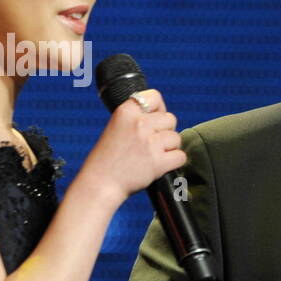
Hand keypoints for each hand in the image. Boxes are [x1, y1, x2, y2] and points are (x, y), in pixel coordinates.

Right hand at [77, 87, 186, 207]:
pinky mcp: (158, 162)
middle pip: (171, 118)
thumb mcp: (117, 126)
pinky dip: (173, 162)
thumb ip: (137, 118)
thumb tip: (163, 113)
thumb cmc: (109, 157)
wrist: (100, 183)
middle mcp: (139, 124)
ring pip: (176, 138)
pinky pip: (180, 156)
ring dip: (168, 148)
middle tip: (150, 143)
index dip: (158, 108)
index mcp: (126, 112)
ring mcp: (150, 143)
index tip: (153, 119)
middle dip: (164, 131)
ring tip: (151, 155)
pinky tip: (159, 165)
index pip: (155, 97)